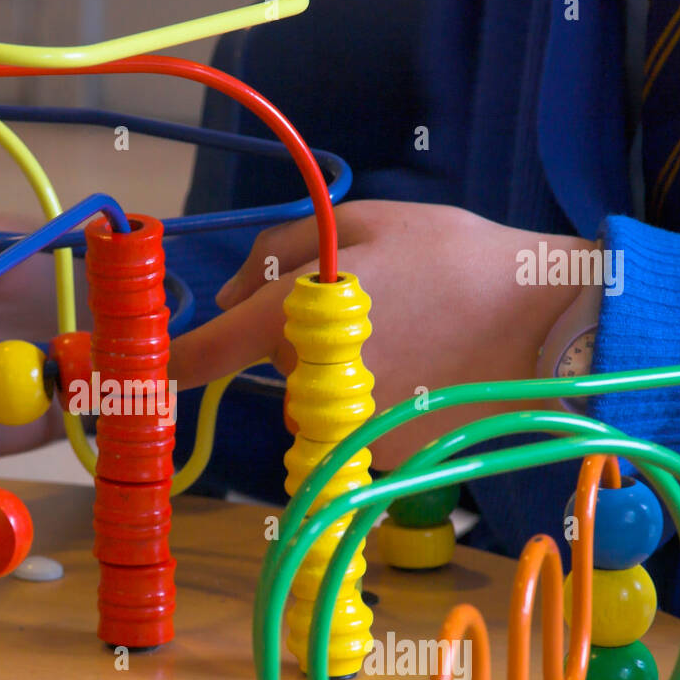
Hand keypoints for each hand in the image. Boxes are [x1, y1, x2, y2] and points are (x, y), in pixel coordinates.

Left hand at [168, 201, 594, 468]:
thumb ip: (274, 255)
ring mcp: (342, 425)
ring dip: (332, 370)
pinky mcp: (379, 456)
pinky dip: (371, 399)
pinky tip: (423, 369)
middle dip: (291, 338)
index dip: (165, 362)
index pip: (202, 353)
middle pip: (269, 365)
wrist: (547, 324)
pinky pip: (350, 423)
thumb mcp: (361, 223)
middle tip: (367, 300)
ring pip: (310, 396)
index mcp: (289, 320)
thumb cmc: (454, 259)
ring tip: (406, 332)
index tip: (131, 371)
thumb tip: (224, 297)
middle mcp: (304, 382)